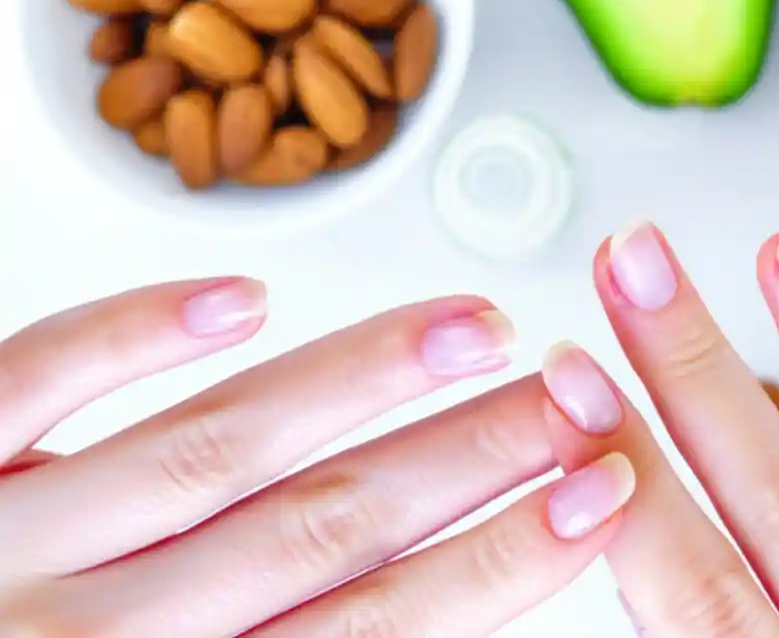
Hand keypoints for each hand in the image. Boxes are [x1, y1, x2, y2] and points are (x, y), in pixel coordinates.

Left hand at [0, 279, 634, 636]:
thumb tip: (415, 622)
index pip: (376, 629)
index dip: (501, 563)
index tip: (596, 500)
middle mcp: (104, 632)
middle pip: (325, 527)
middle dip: (470, 460)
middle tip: (574, 397)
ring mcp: (13, 546)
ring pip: (214, 448)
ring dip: (360, 380)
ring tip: (476, 327)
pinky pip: (27, 389)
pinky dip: (126, 340)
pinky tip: (235, 298)